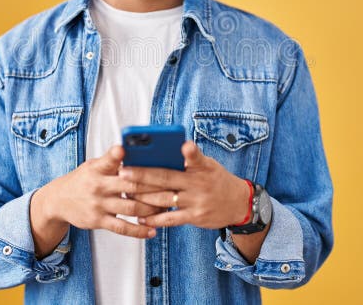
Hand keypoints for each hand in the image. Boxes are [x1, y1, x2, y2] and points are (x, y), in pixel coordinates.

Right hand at [32, 145, 163, 242]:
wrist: (58, 200)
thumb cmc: (83, 179)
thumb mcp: (93, 165)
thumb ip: (112, 161)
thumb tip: (132, 149)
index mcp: (97, 168)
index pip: (110, 160)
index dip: (118, 155)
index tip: (126, 149)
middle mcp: (98, 185)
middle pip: (130, 185)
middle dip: (154, 187)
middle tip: (174, 187)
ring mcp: (99, 204)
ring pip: (131, 207)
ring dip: (152, 208)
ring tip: (168, 207)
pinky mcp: (98, 221)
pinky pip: (122, 227)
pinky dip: (138, 231)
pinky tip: (152, 231)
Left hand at [118, 141, 249, 229]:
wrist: (239, 204)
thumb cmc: (217, 179)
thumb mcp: (209, 165)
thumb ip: (190, 160)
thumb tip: (166, 152)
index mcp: (202, 166)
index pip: (195, 156)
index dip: (190, 151)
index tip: (183, 145)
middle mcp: (199, 183)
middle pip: (166, 178)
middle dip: (142, 175)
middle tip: (124, 172)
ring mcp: (196, 201)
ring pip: (164, 199)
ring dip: (142, 197)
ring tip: (125, 193)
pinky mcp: (195, 217)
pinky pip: (171, 219)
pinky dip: (155, 219)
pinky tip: (141, 218)